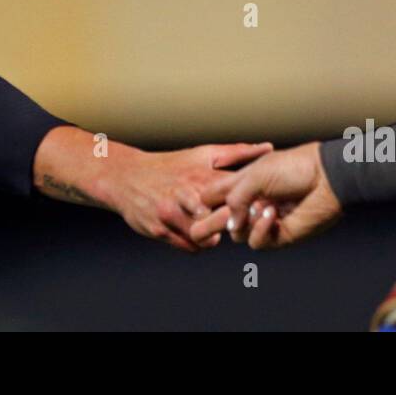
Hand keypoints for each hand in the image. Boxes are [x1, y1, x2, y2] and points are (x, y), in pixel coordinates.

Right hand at [100, 142, 272, 252]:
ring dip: (214, 236)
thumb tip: (269, 148)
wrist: (126, 176)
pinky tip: (199, 233)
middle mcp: (185, 195)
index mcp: (200, 176)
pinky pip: (189, 246)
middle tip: (241, 224)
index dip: (251, 203)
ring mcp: (170, 214)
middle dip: (234, 224)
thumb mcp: (202, 154)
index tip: (263, 207)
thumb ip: (237, 153)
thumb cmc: (171, 165)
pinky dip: (197, 243)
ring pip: (205, 237)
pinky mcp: (159, 230)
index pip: (234, 195)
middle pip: (220, 219)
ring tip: (218, 229)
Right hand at [191, 141, 341, 248]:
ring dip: (246, 222)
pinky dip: (260, 230)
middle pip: (221, 220)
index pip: (213, 196)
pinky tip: (271, 215)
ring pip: (238, 234)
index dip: (203, 202)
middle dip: (210, 224)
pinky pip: (257, 242)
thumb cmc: (291, 168)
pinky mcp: (277, 235)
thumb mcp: (254, 175)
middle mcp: (250, 203)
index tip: (196, 205)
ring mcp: (262, 220)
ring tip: (261, 206)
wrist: (325, 179)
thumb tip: (228, 225)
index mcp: (242, 184)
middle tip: (198, 229)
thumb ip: (234, 198)